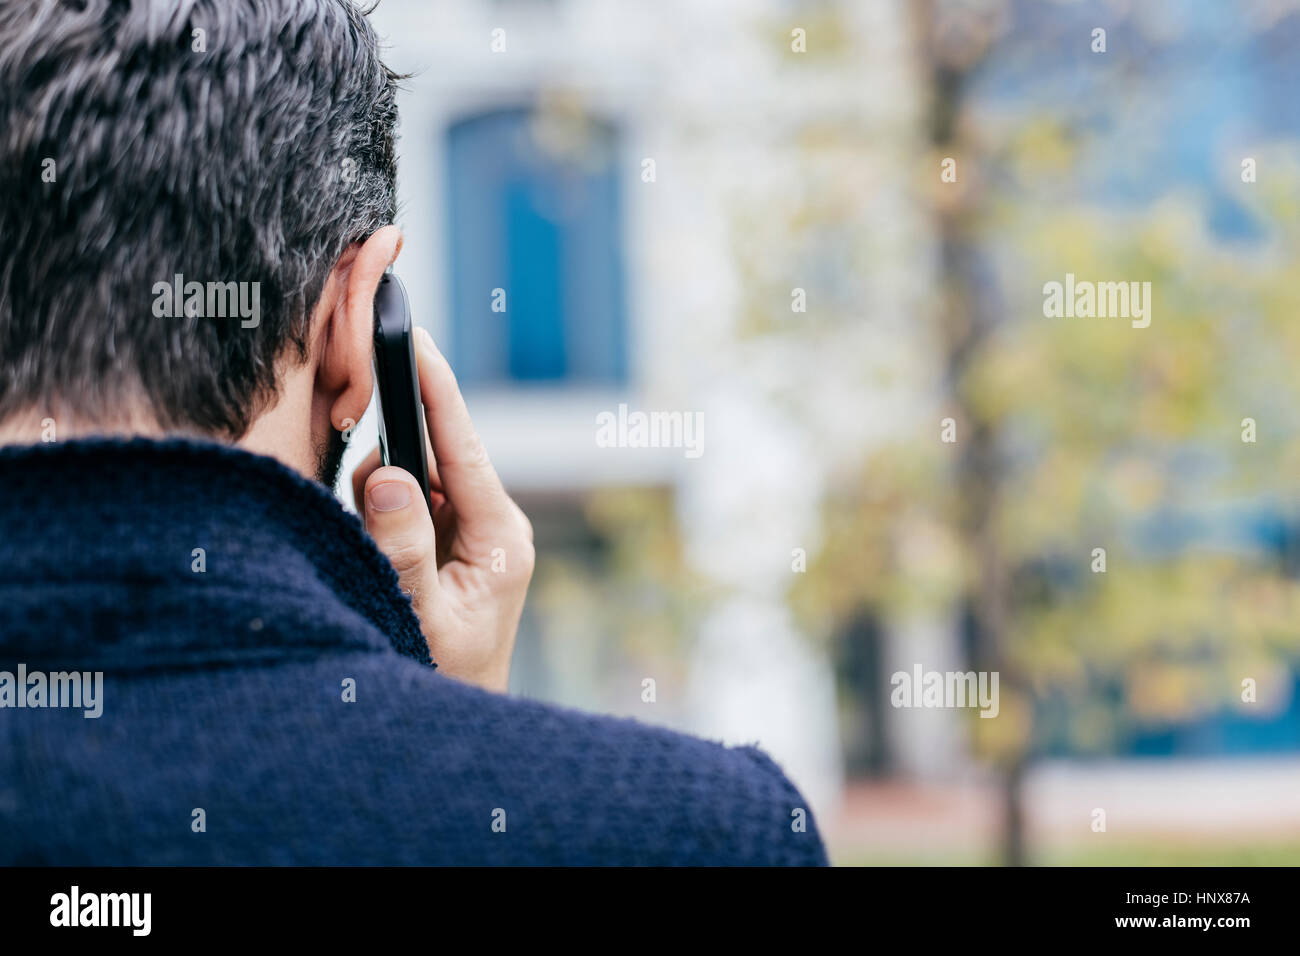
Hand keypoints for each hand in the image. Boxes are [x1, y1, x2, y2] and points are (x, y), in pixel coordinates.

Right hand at [352, 327, 533, 691]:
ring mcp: (471, 534)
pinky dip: (380, 505)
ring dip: (380, 485)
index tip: (415, 339)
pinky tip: (365, 535)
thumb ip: (402, 546)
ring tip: (363, 531)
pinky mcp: (448, 543)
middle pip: (437, 455)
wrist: (454, 722)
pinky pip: (408, 503)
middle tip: (349, 429)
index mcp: (501, 539)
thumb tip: (388, 474)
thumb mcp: (423, 616)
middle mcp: (492, 527)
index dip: (436, 391)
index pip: (465, 450)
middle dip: (393, 442)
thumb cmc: (444, 678)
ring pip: (416, 478)